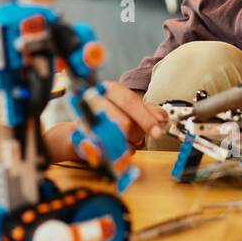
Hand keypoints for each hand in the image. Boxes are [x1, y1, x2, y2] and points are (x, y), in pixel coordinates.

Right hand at [44, 82, 166, 161]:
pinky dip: (114, 151)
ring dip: (124, 143)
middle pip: (124, 123)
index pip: (131, 102)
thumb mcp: (129, 110)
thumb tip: (162, 117)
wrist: (80, 129)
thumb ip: (148, 111)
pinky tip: (116, 147)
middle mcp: (96, 99)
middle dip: (135, 135)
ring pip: (114, 138)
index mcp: (110, 89)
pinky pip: (103, 149)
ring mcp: (85, 118)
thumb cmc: (108, 116)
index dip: (146, 118)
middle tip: (138, 138)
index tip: (158, 131)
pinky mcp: (79, 136)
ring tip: (124, 140)